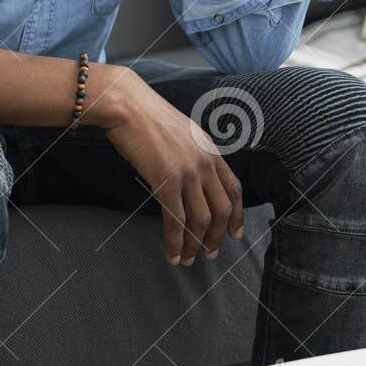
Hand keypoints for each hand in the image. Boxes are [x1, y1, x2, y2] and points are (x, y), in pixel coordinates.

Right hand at [92, 70, 245, 265]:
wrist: (128, 105)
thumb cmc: (146, 116)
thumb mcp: (181, 132)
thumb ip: (191, 152)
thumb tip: (187, 173)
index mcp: (211, 150)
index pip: (233, 189)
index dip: (237, 215)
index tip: (236, 234)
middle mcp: (205, 163)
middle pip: (222, 210)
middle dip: (218, 237)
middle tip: (210, 254)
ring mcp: (188, 173)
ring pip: (202, 220)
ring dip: (195, 244)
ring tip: (187, 259)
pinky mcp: (167, 181)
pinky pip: (176, 220)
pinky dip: (175, 242)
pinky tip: (171, 254)